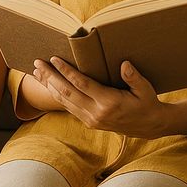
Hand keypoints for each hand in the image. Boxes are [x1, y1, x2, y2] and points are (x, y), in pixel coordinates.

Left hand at [32, 57, 169, 138]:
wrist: (149, 127)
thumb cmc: (147, 103)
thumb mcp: (145, 89)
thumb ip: (134, 77)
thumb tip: (124, 64)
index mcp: (109, 103)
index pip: (82, 84)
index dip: (66, 71)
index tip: (55, 58)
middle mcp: (96, 113)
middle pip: (67, 92)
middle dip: (50, 76)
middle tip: (38, 62)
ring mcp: (91, 120)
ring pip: (64, 101)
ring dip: (49, 86)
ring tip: (37, 72)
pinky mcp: (89, 122)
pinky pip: (68, 107)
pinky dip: (56, 95)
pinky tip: (49, 85)